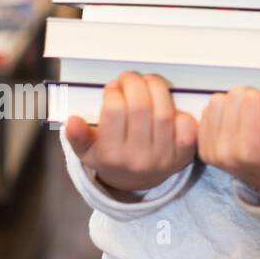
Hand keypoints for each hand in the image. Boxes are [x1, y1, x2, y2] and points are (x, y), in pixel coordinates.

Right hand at [65, 71, 198, 193]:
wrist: (139, 182)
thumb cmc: (112, 158)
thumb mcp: (88, 151)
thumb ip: (78, 137)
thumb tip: (72, 120)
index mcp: (110, 156)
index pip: (114, 113)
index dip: (114, 92)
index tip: (113, 86)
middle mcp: (137, 158)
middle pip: (140, 108)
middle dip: (135, 84)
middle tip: (130, 77)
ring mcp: (163, 157)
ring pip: (164, 113)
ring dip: (157, 89)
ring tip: (148, 81)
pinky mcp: (184, 154)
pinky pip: (187, 127)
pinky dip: (181, 111)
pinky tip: (168, 102)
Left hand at [197, 87, 259, 201]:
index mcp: (251, 150)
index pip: (255, 100)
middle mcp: (226, 151)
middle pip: (236, 97)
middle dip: (255, 100)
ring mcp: (211, 150)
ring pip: (219, 101)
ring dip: (237, 104)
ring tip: (253, 120)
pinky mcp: (203, 147)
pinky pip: (208, 112)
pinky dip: (224, 112)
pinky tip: (239, 124)